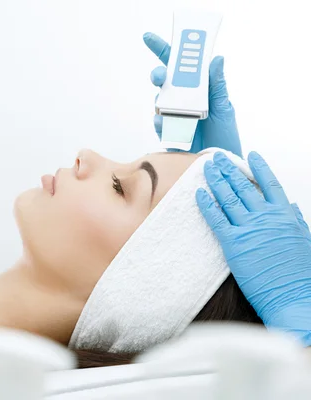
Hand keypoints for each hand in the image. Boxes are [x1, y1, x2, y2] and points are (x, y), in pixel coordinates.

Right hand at [143, 32, 242, 156]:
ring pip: (159, 100)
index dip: (163, 49)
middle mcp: (182, 99)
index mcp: (197, 88)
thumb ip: (217, 85)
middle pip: (163, 80)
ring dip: (160, 99)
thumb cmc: (224, 136)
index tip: (149, 38)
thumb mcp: (224, 108)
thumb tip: (216, 59)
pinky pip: (159, 122)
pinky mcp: (166, 132)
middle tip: (159, 76)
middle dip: (158, 74)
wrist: (219, 165)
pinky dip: (161, 121)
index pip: (179, 65)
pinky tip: (167, 123)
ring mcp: (173, 115)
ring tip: (166, 105)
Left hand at [196, 151, 310, 345]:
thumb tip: (291, 206)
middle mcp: (267, 217)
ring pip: (228, 197)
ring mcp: (250, 229)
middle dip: (228, 169)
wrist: (293, 296)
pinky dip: (206, 204)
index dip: (259, 167)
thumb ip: (295, 220)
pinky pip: (216, 218)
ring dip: (215, 180)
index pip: (270, 183)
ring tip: (206, 168)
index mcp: (285, 215)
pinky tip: (198, 193)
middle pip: (243, 186)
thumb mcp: (303, 240)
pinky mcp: (234, 244)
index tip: (250, 154)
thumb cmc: (300, 273)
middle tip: (216, 158)